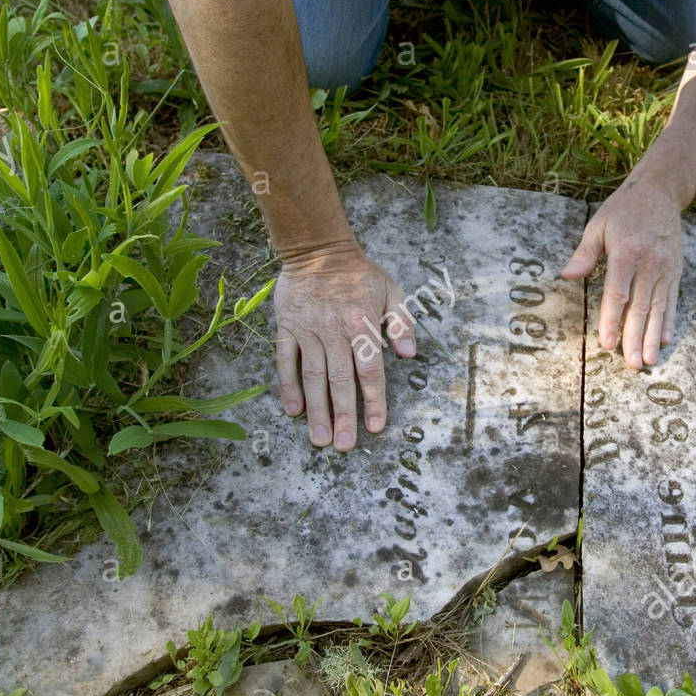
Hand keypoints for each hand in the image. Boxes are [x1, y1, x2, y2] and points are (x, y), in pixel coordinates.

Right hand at [274, 245, 415, 450]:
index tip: (376, 427)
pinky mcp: (287, 327)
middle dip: (343, 416)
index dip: (374, 401)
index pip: (370, 370)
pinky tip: (293, 410)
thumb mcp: (392, 290)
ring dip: (316, 409)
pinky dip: (288, 386)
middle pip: (340, 381)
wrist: (317, 249)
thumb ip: (402, 323)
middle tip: (343, 446)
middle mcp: (334, 330)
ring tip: (319, 438)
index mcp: (362, 324)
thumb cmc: (359, 273)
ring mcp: (308, 330)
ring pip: (313, 376)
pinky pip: (286, 360)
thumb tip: (410, 354)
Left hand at [561, 182, 683, 368]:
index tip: (608, 344)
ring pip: (658, 308)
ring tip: (648, 361)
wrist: (660, 192)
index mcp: (626, 254)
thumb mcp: (598, 225)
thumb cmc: (623, 210)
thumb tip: (567, 275)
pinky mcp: (675, 270)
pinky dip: (669, 321)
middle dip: (634, 338)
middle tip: (632, 365)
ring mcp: (665, 268)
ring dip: (652, 337)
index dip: (612, 321)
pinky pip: (672, 300)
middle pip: (640, 307)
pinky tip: (664, 339)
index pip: (618, 295)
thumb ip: (584, 254)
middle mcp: (648, 264)